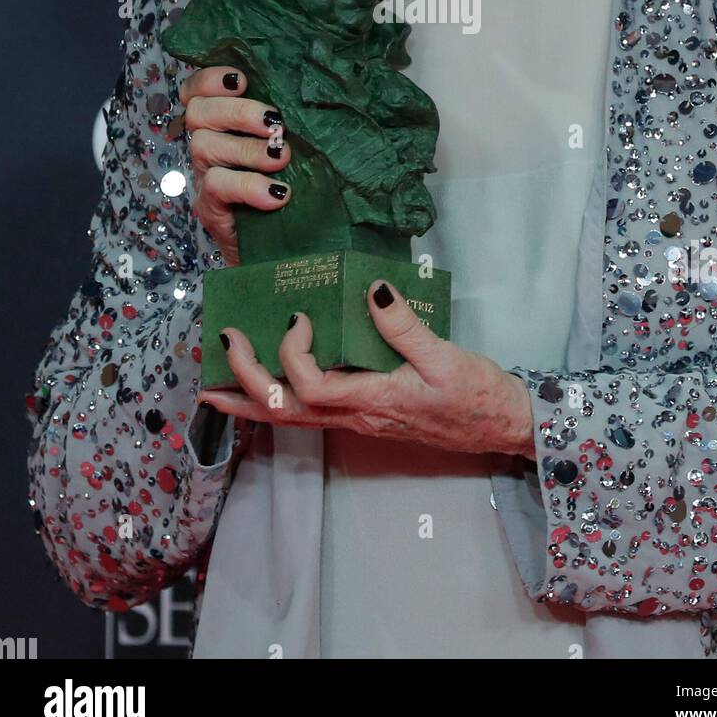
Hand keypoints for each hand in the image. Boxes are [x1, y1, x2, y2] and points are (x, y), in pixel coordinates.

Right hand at [179, 65, 291, 264]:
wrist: (282, 252)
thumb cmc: (292, 193)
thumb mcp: (291, 153)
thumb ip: (287, 127)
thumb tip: (320, 100)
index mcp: (222, 127)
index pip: (196, 91)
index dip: (210, 79)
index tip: (241, 79)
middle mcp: (207, 148)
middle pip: (198, 112)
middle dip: (237, 111)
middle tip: (275, 124)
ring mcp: (205, 178)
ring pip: (205, 146)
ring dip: (247, 148)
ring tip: (281, 158)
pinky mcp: (210, 210)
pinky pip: (218, 186)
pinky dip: (249, 186)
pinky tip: (278, 193)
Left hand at [198, 278, 535, 460]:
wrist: (502, 427)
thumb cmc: (476, 394)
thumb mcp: (445, 355)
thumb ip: (403, 326)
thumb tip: (370, 288)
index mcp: (373, 401)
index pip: (312, 388)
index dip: (292, 355)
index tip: (299, 316)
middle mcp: (357, 418)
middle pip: (286, 412)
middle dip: (246, 382)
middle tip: (220, 346)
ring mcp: (359, 421)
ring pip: (292, 419)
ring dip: (251, 400)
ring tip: (215, 384)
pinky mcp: (366, 416)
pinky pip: (310, 414)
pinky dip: (279, 401)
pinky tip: (268, 387)